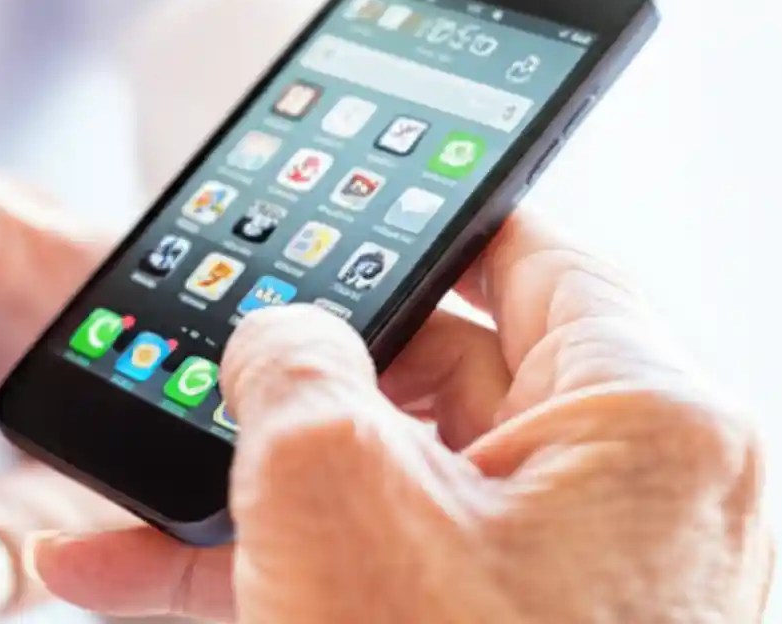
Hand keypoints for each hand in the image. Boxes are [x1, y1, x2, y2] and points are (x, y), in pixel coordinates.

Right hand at [0, 216, 771, 621]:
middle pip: (441, 373)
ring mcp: (554, 580)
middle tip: (214, 351)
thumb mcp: (330, 485)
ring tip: (137, 466)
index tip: (343, 201)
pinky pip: (372, 567)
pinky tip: (139, 565)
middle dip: (301, 372)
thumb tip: (278, 336)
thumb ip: (291, 363)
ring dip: (253, 478)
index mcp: (644, 422)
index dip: (419, 222)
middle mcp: (620, 496)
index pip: (530, 255)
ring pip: (384, 483)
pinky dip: (267, 561)